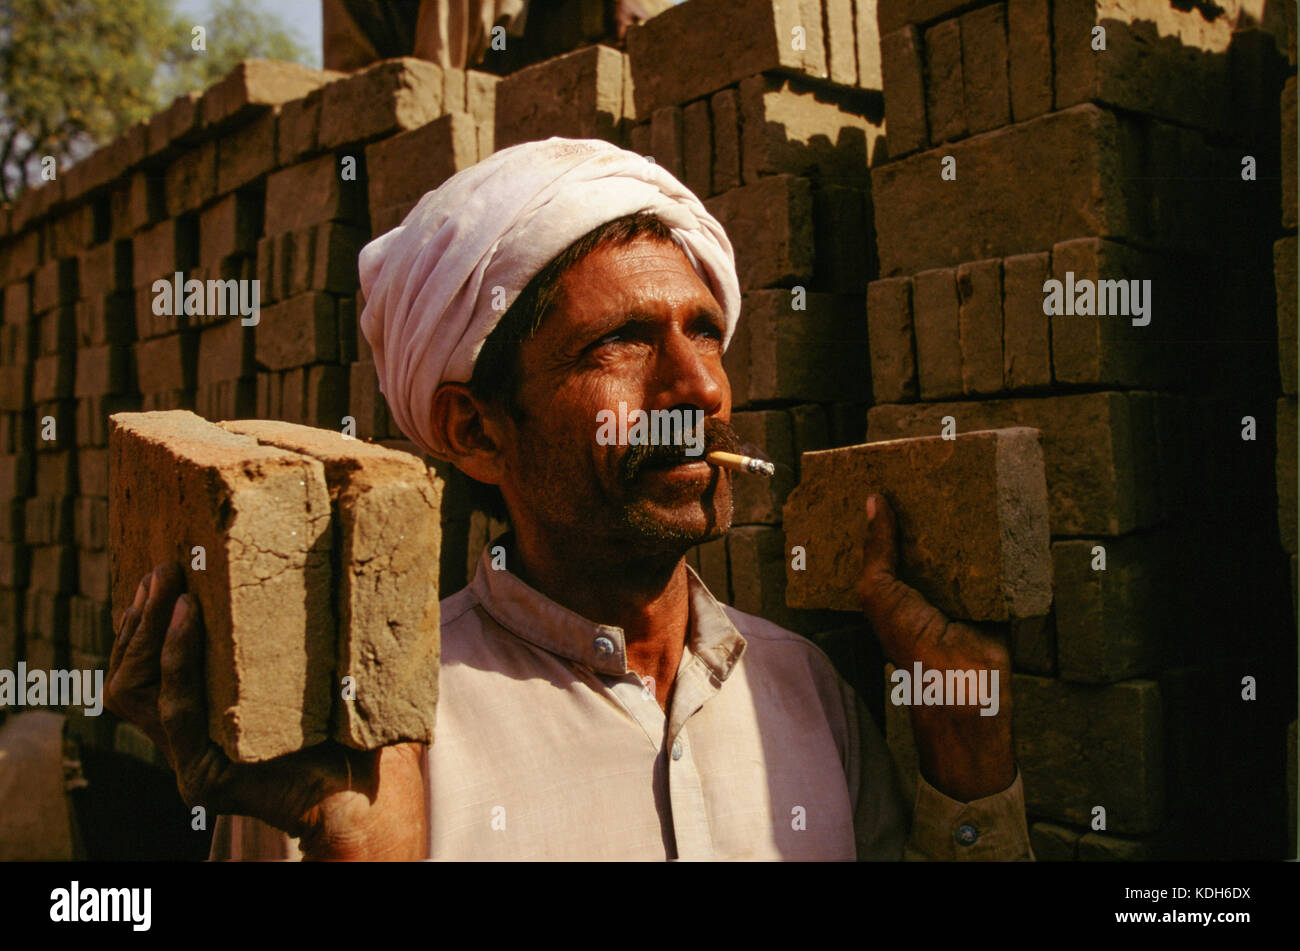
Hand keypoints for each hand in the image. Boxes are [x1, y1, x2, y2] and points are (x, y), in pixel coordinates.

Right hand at [107, 562, 425, 859]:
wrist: (369, 792)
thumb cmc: (343, 726)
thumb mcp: (300, 671)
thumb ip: (275, 638)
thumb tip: (274, 561)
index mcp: (199, 721)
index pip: (143, 671)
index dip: (141, 624)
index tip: (159, 575)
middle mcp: (185, 746)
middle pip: (129, 679)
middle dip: (138, 620)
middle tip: (161, 570)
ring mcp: (190, 765)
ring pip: (138, 693)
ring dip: (150, 631)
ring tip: (171, 586)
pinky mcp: (204, 781)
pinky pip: (177, 712)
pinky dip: (178, 659)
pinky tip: (188, 618)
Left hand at [856, 494, 1014, 800]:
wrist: (962, 683)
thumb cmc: (910, 641)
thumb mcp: (878, 590)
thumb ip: (876, 549)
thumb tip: (873, 501)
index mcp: (896, 587)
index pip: (894, 543)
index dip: (894, 516)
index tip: (898, 479)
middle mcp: (928, 587)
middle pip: (932, 542)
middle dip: (934, 513)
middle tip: (940, 471)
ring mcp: (964, 592)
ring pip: (967, 550)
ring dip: (971, 525)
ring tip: (974, 481)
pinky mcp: (997, 597)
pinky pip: (1001, 566)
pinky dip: (1004, 546)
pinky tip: (1006, 513)